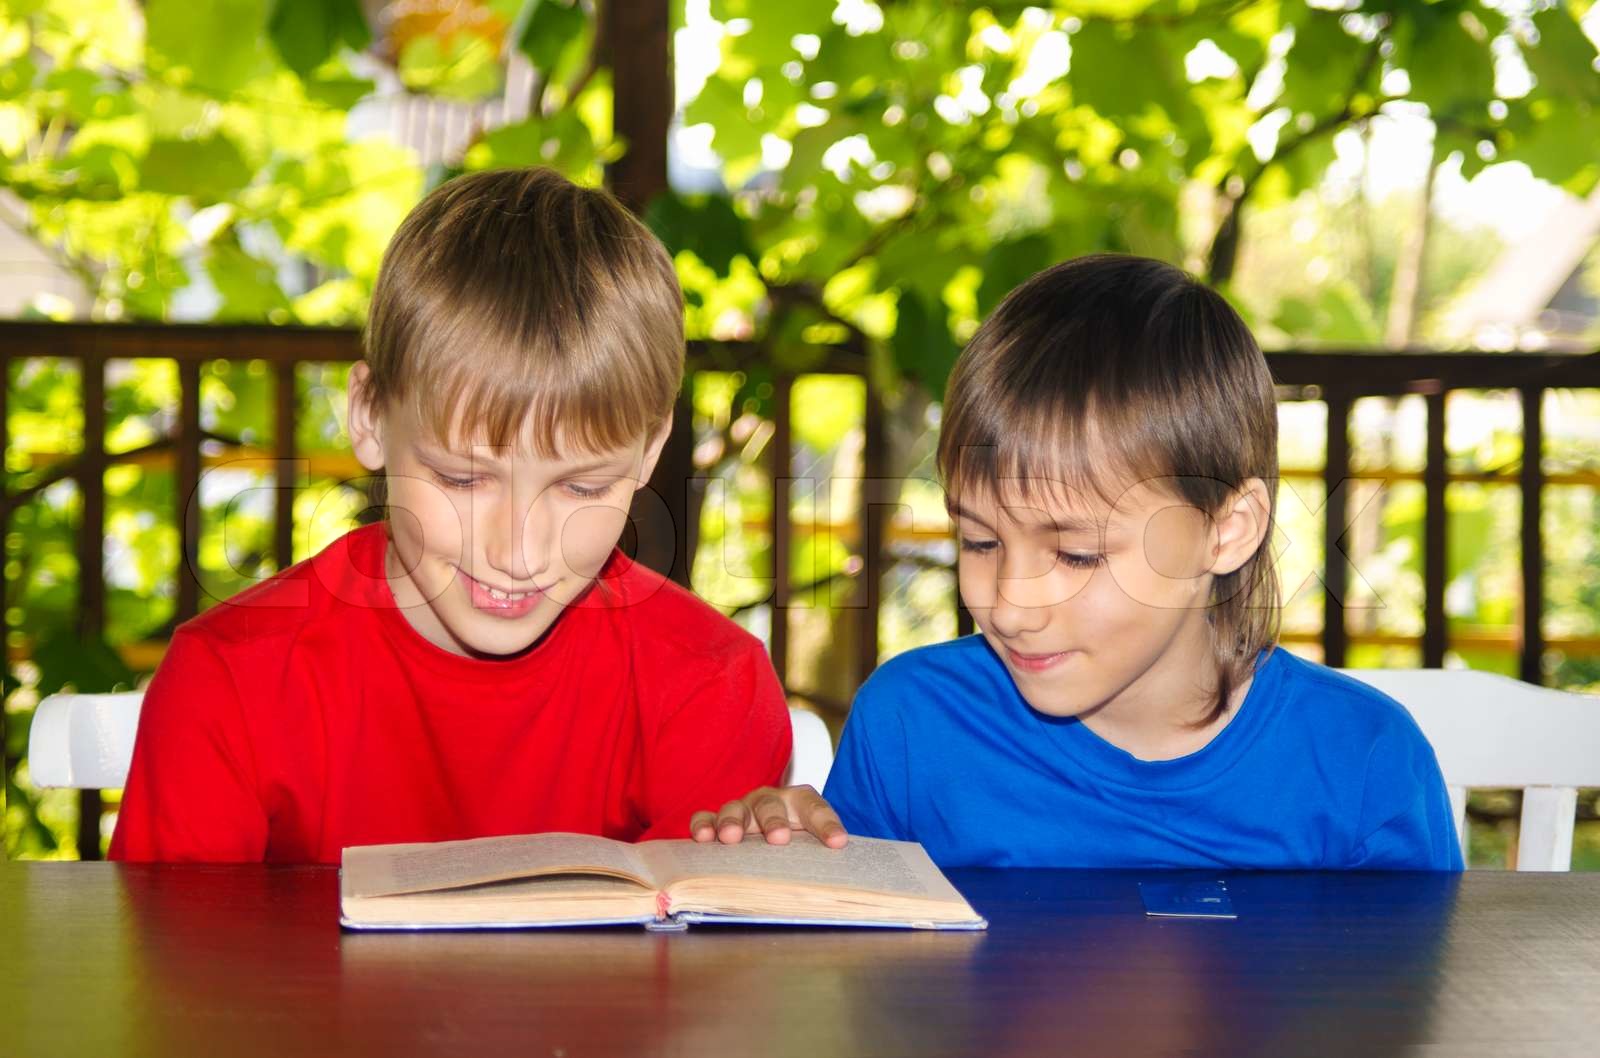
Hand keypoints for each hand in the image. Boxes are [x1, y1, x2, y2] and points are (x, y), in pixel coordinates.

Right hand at [689, 785, 848, 848]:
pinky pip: (705, 817)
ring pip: (736, 809)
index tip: (838, 843)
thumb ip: (819, 859)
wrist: (769, 831)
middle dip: (774, 820)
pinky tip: (703, 838)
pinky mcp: (716, 820)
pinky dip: (703, 825)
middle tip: (778, 838)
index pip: (815, 809)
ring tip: (731, 838)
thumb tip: (833, 891)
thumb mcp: (810, 847)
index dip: (826, 825)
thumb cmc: (794, 842)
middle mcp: (769, 801)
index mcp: (799, 803)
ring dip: (733, 822)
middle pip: (770, 804)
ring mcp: (741, 809)